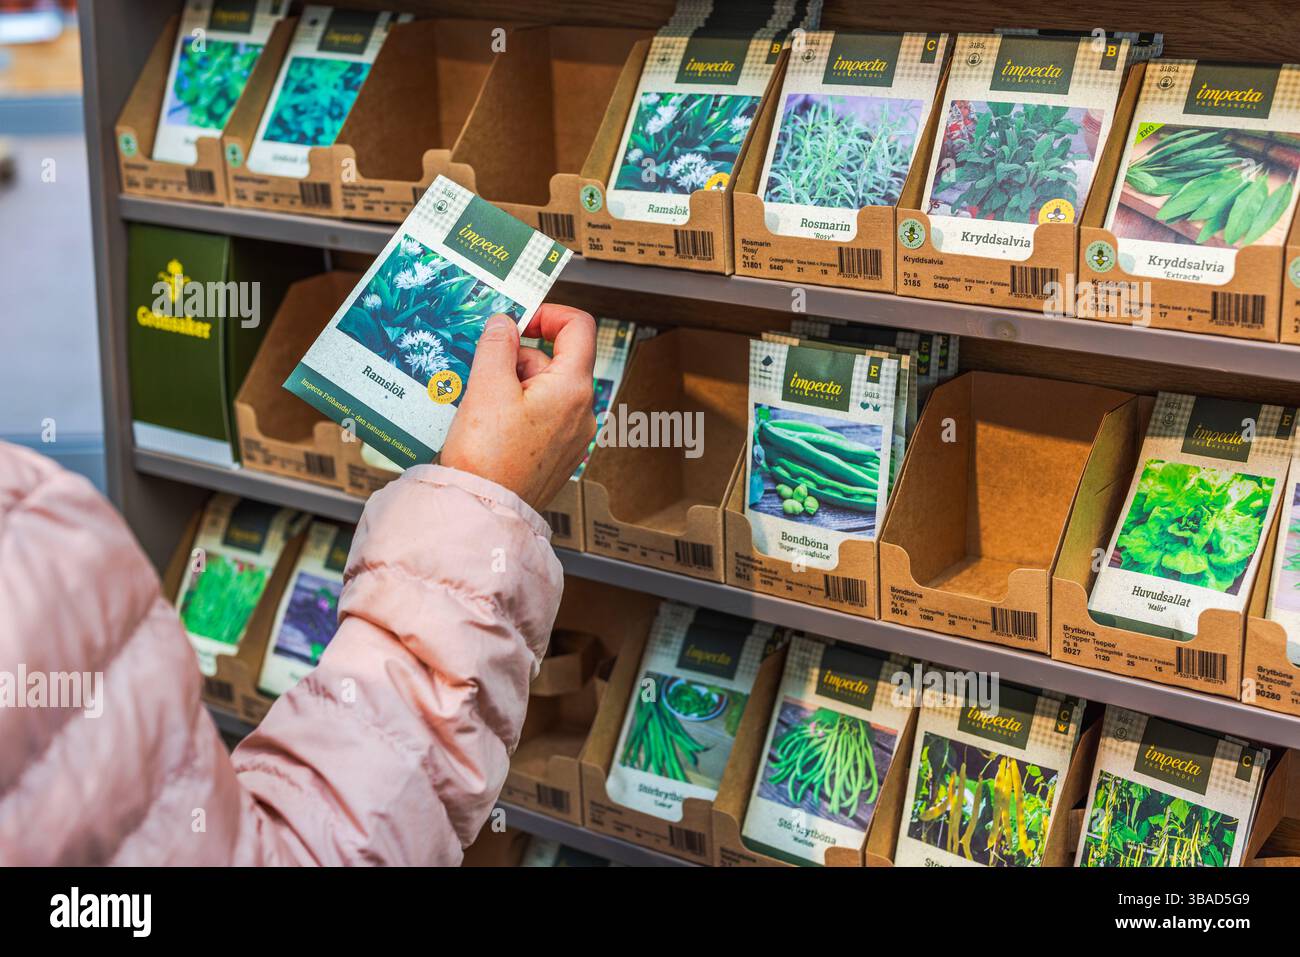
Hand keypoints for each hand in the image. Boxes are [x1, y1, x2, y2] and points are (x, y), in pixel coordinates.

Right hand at [440, 304, 597, 510]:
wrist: (484, 511)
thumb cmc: (489, 458)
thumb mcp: (487, 386)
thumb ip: (497, 345)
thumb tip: (504, 322)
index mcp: (573, 388)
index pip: (578, 328)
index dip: (549, 314)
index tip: (520, 319)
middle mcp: (581, 411)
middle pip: (553, 361)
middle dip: (517, 358)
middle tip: (483, 372)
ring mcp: (571, 436)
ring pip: (543, 389)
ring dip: (512, 386)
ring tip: (480, 406)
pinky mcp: (556, 454)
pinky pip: (539, 416)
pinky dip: (515, 410)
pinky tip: (489, 425)